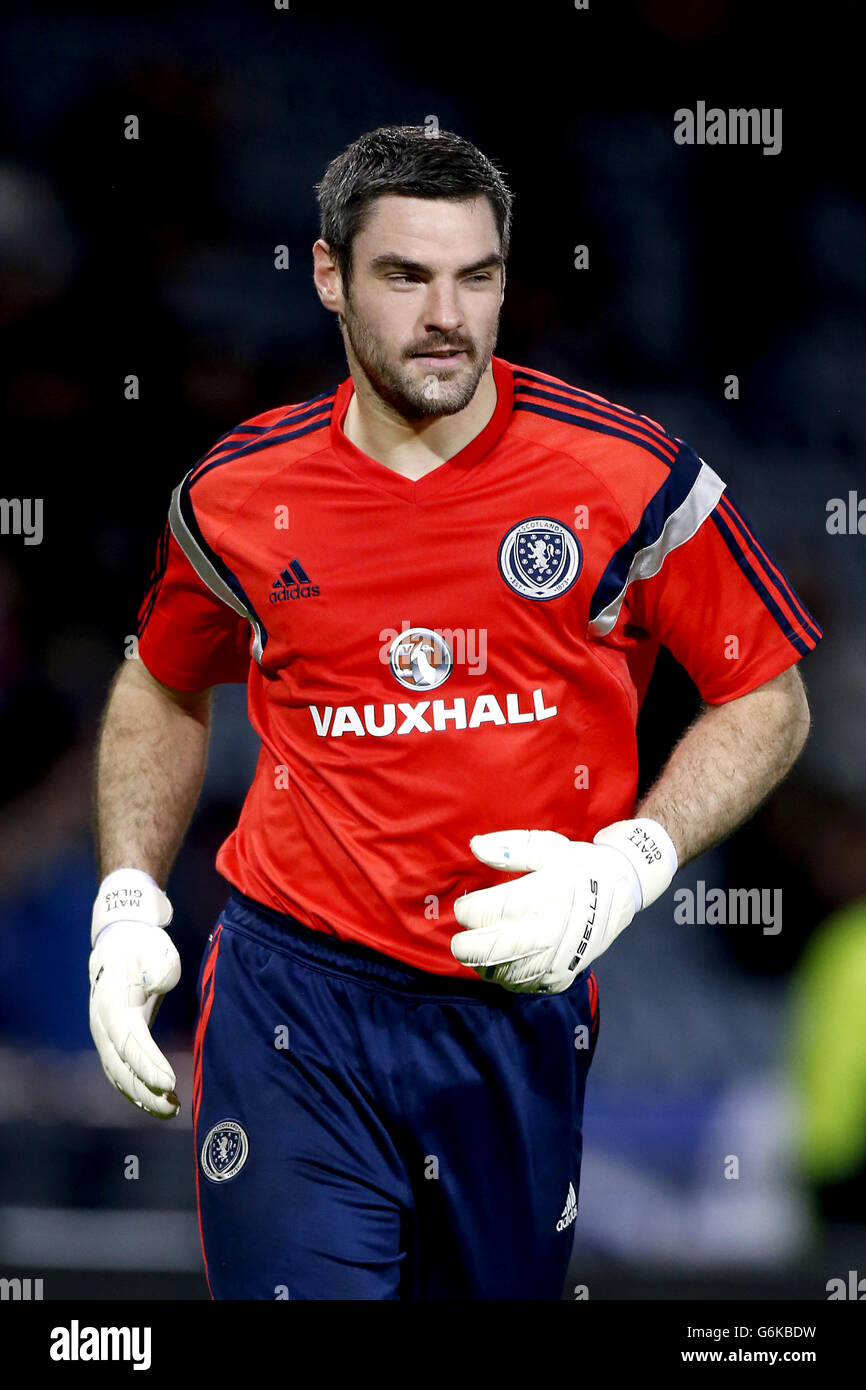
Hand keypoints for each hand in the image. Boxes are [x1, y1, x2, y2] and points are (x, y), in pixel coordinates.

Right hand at [89, 869, 180, 1117]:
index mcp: (112, 1002)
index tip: (169, 1082)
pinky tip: (158, 1103)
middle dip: (146, 1090)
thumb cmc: (142, 947)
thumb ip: (159, 966)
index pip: (129, 1040)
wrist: (119, 942)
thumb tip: (158, 982)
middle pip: (120, 1066)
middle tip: (173, 1106)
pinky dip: (136, 1091)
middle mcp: (102, 1024)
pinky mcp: (111, 1043)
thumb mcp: (154, 948)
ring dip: (142, 1096)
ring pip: (118, 1075)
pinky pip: (120, 1073)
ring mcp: (103, 1036)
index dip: (147, 1064)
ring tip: (171, 1110)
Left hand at [451, 819, 676, 993]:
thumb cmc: (577, 865)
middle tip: (459, 940)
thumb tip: (475, 846)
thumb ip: (509, 848)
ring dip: (483, 964)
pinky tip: (501, 963)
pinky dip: (504, 978)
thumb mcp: (546, 846)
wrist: (622, 890)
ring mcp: (556, 958)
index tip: (464, 906)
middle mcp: (549, 930)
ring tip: (480, 949)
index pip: (487, 912)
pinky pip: (522, 986)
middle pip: (490, 949)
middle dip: (465, 946)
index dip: (467, 910)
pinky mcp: (562, 976)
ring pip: (503, 972)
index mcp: (542, 896)